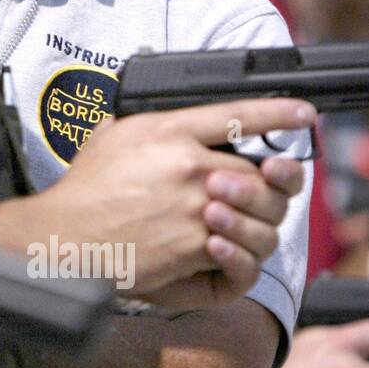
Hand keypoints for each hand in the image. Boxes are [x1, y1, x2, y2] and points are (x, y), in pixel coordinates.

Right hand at [40, 98, 312, 306]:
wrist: (65, 238)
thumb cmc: (82, 192)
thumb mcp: (109, 139)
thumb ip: (142, 126)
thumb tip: (157, 119)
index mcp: (167, 130)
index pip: (236, 114)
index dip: (277, 112)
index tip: (303, 113)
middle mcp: (188, 164)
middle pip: (256, 173)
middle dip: (261, 189)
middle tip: (251, 198)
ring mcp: (196, 207)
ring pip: (258, 214)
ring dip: (253, 224)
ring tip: (230, 228)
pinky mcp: (196, 245)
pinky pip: (240, 250)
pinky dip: (236, 255)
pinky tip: (219, 251)